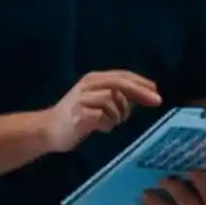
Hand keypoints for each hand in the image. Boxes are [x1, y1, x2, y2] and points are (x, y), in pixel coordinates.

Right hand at [42, 71, 160, 152]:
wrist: (48, 129)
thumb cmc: (77, 116)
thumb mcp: (99, 101)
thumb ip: (118, 97)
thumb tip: (144, 96)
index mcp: (94, 79)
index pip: (122, 75)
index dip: (141, 82)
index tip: (157, 91)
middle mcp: (88, 85)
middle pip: (120, 84)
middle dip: (141, 92)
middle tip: (157, 101)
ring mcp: (82, 99)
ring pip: (113, 102)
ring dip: (118, 115)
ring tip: (111, 123)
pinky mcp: (79, 115)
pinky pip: (103, 118)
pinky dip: (107, 125)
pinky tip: (102, 128)